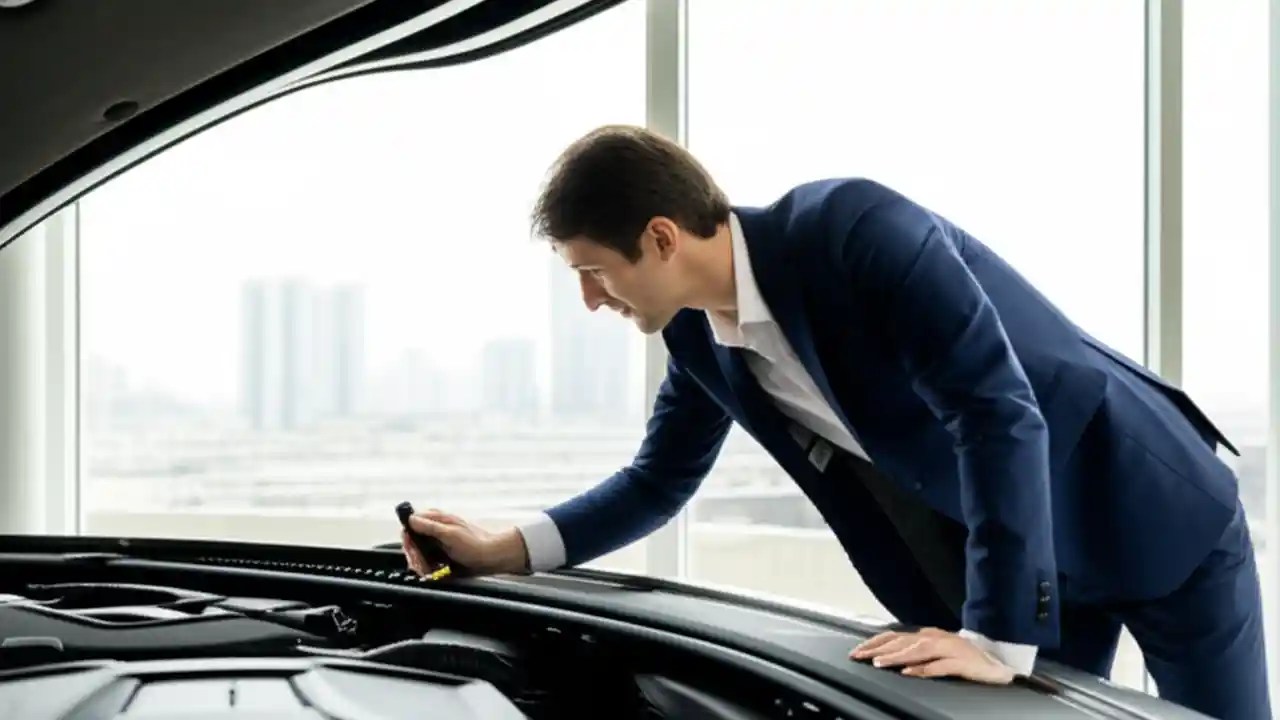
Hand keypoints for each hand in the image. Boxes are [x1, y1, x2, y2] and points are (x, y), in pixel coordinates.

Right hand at [401, 508, 528, 576]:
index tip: (414, 553)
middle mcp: (435, 528)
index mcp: (436, 518)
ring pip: (418, 553)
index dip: (408, 540)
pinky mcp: (442, 554)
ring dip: (421, 565)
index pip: (410, 525)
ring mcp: (438, 541)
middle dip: (415, 557)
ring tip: (431, 572)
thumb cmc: (475, 544)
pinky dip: (428, 569)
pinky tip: (435, 573)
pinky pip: (427, 561)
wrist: (493, 557)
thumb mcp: (451, 534)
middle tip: (423, 568)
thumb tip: (410, 519)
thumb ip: (430, 527)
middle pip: (412, 542)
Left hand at [849, 627, 1014, 684]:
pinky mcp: (962, 662)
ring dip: (897, 656)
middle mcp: (936, 638)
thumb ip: (913, 652)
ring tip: (880, 663)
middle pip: (902, 641)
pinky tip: (910, 673)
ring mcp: (949, 649)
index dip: (874, 643)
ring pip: (918, 650)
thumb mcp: (934, 653)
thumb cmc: (963, 660)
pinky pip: (940, 666)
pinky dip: (923, 669)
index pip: (894, 636)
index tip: (856, 652)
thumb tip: (887, 657)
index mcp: (927, 635)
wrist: (995, 665)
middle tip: (861, 657)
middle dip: (879, 649)